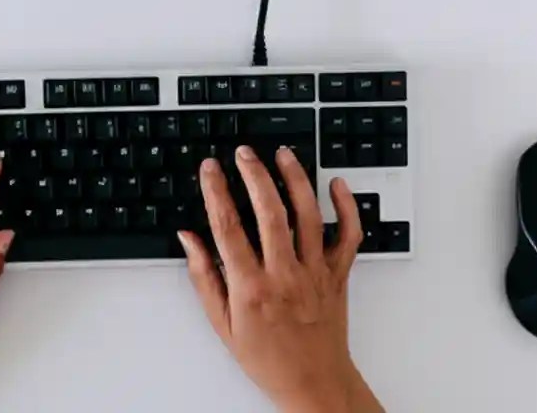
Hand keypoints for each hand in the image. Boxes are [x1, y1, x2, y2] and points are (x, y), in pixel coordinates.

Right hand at [177, 146, 382, 412]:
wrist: (313, 382)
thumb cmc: (267, 357)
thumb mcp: (222, 324)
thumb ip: (204, 277)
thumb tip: (188, 239)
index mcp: (251, 288)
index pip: (229, 228)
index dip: (216, 192)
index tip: (210, 169)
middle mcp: (284, 276)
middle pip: (270, 213)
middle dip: (255, 175)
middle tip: (244, 153)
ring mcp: (314, 272)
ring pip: (308, 215)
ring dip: (295, 180)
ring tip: (282, 155)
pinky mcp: (338, 274)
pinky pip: (348, 235)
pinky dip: (346, 207)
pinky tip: (336, 184)